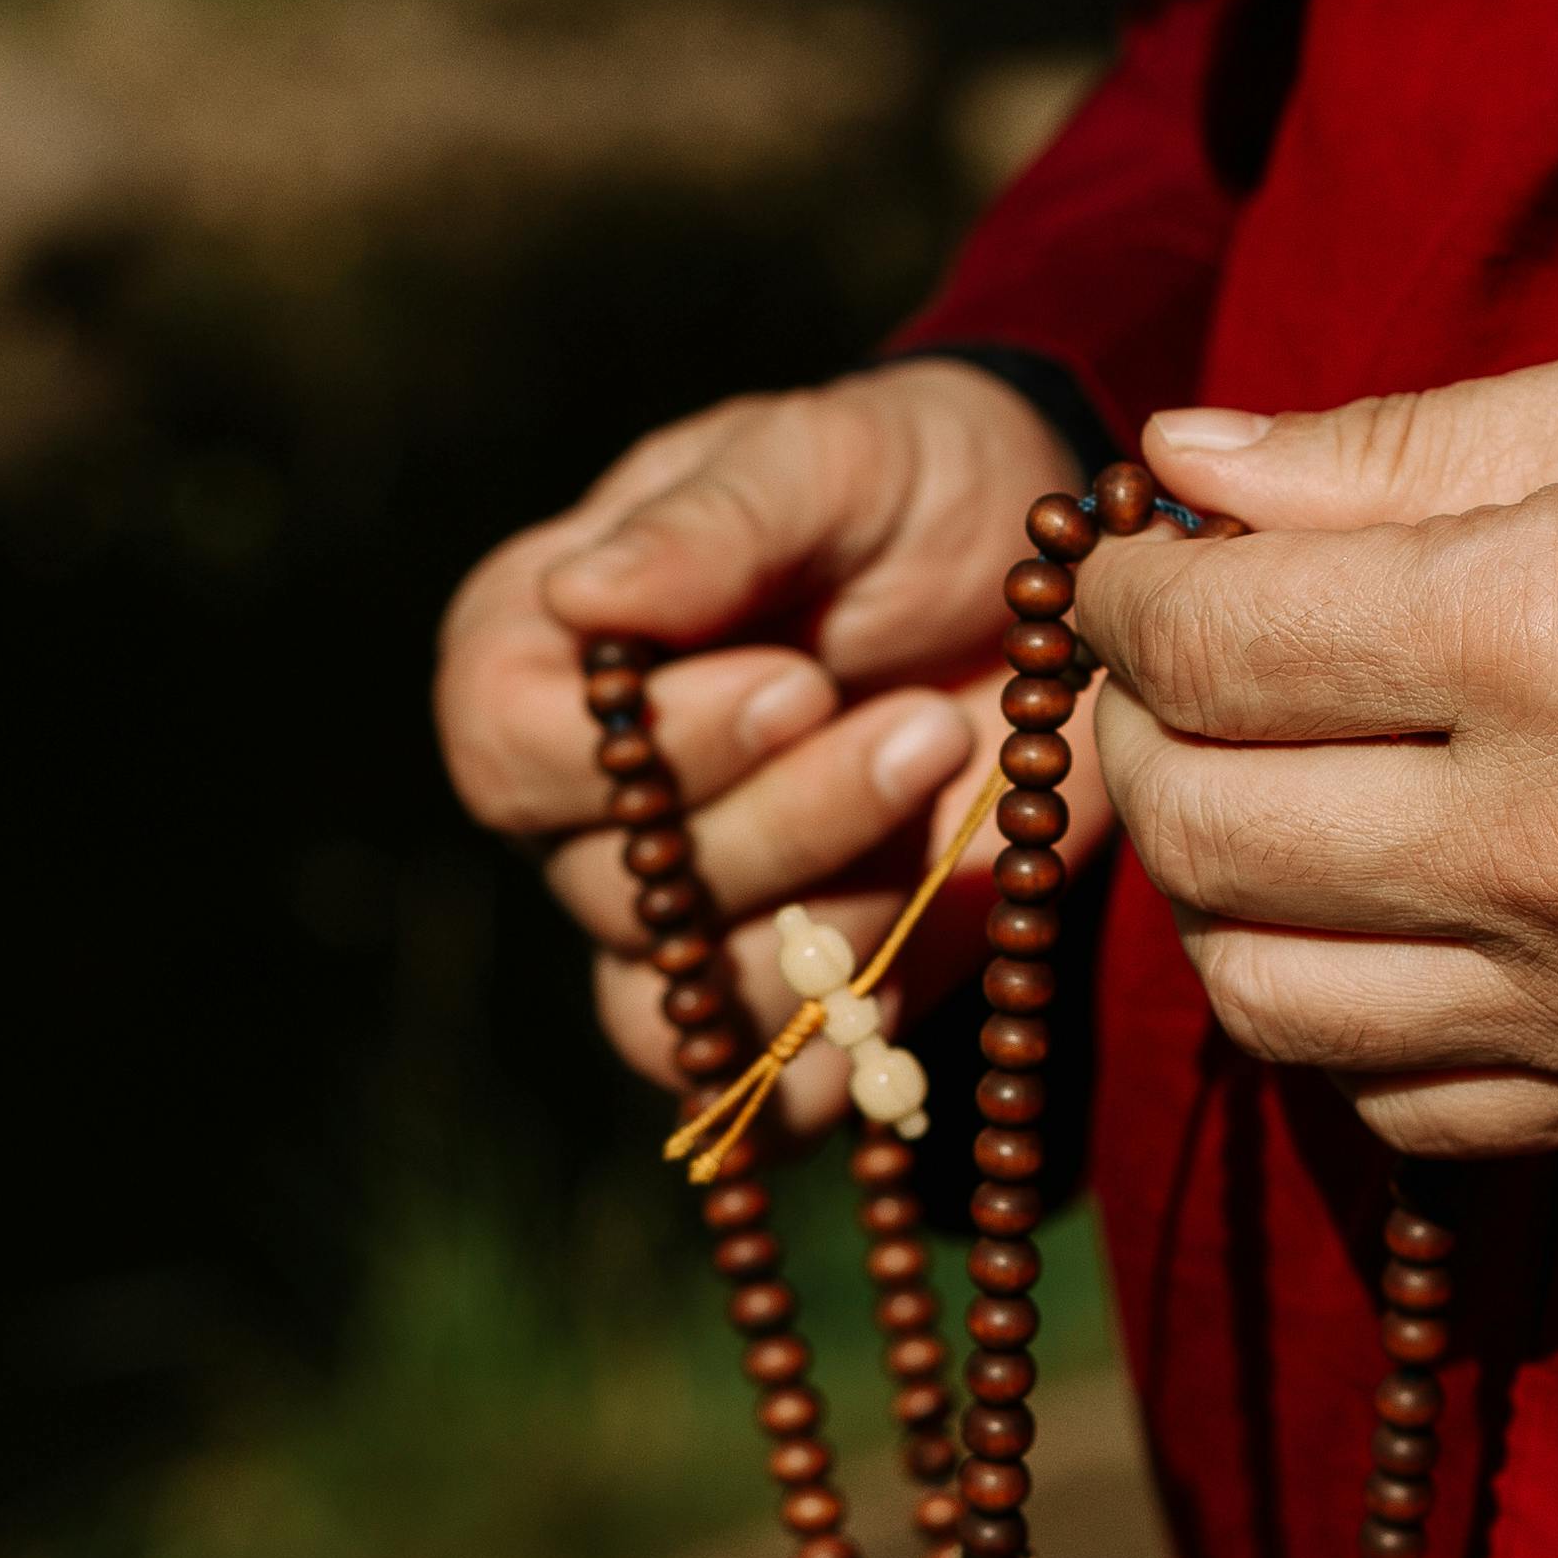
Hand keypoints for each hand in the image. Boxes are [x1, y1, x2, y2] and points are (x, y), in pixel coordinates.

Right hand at [436, 360, 1107, 1115]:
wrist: (1048, 576)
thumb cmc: (906, 485)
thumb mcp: (829, 459)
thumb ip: (718, 522)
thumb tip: (582, 594)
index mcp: (544, 653)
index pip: (509, 745)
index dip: (658, 745)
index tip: (798, 682)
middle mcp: (588, 804)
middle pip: (619, 891)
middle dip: (786, 824)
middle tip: (925, 728)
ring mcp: (686, 913)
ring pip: (689, 1005)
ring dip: (829, 937)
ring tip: (946, 808)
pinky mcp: (794, 991)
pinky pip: (763, 1098)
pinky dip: (835, 1074)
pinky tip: (914, 989)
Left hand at [1074, 331, 1557, 1156]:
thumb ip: (1408, 444)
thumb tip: (1186, 463)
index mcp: (1552, 629)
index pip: (1205, 645)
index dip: (1128, 593)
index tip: (1149, 561)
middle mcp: (1554, 842)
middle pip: (1201, 830)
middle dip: (1144, 737)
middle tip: (1192, 671)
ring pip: (1270, 1001)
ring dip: (1227, 896)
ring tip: (1282, 797)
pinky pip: (1408, 1114)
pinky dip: (1352, 1025)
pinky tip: (1396, 922)